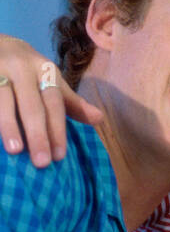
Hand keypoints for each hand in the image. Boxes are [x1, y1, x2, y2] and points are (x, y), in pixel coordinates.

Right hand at [0, 35, 103, 167]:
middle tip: (42, 162)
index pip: (54, 103)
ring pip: (3, 101)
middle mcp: (21, 69)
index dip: (58, 129)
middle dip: (38, 134)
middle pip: (31, 105)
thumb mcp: (52, 81)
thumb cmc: (30, 71)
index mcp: (44, 70)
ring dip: (9, 126)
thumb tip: (99, 119)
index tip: (60, 156)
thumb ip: (72, 103)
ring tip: (15, 151)